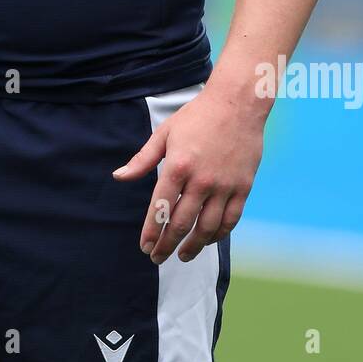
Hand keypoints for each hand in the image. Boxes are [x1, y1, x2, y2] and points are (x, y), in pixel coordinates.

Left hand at [112, 86, 262, 263]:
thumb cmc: (197, 116)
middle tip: (158, 258)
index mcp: (178, 166)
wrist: (237, 104)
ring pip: (207, 227)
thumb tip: (119, 177)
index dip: (151, 231)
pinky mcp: (243, 187)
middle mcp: (201, 180)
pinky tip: (208, 240)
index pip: (160, 208)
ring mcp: (224, 185)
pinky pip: (230, 219)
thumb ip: (142, 159)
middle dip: (167, 245)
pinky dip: (219, 234)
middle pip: (181, 223)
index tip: (145, 247)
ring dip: (193, 246)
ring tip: (182, 256)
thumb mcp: (165, 133)